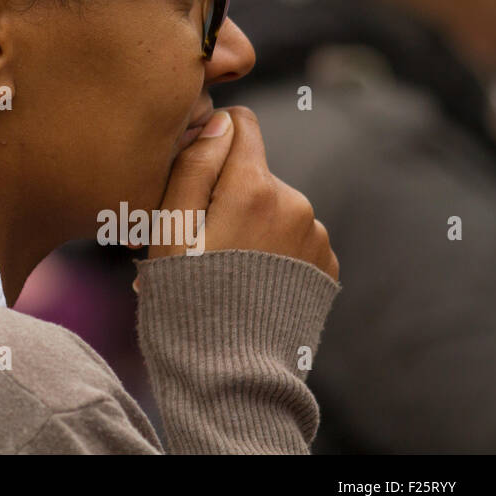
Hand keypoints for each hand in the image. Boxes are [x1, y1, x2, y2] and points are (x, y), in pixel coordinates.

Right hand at [147, 106, 338, 280]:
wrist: (231, 375)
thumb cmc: (186, 297)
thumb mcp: (169, 228)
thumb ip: (193, 165)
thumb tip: (221, 120)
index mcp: (254, 187)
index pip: (241, 124)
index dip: (210, 140)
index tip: (192, 175)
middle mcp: (296, 203)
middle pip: (252, 170)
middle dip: (225, 192)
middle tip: (196, 241)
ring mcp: (316, 237)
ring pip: (272, 205)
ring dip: (248, 224)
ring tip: (222, 268)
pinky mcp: (326, 266)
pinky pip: (292, 237)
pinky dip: (270, 250)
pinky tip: (248, 283)